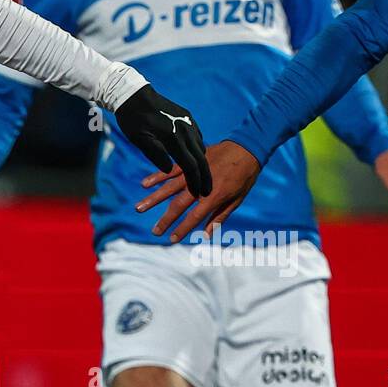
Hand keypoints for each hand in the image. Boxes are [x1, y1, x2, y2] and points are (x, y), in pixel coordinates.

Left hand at [114, 83, 211, 198]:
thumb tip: (169, 171)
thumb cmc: (133, 122)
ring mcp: (188, 122)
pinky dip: (199, 149)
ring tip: (203, 177)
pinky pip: (198, 136)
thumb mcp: (140, 141)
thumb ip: (156, 155)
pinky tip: (197, 156)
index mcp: (173, 138)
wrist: (135, 96)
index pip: (190, 165)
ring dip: (203, 163)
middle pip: (201, 157)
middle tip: (208, 190)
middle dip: (205, 175)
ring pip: (201, 146)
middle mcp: (185, 130)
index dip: (195, 181)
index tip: (200, 194)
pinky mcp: (187, 117)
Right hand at [137, 139, 261, 240]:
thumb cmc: (245, 176)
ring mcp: (193, 171)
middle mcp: (200, 185)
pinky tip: (144, 184)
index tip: (171, 240)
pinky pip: (172, 169)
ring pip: (169, 188)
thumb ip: (219, 217)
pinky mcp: (190, 160)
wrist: (248, 146)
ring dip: (153, 199)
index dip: (182, 229)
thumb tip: (205, 235)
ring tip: (139, 208)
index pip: (194, 217)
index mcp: (214, 196)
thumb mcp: (237, 199)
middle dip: (165, 220)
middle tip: (154, 231)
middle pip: (178, 205)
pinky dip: (158, 176)